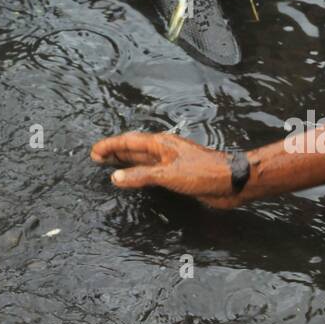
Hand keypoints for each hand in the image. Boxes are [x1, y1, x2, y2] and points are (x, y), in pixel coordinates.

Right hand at [90, 131, 241, 208]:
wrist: (231, 181)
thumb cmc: (202, 173)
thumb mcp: (167, 174)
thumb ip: (141, 175)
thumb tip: (115, 177)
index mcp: (160, 144)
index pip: (129, 141)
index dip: (110, 146)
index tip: (93, 153)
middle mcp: (164, 150)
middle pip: (134, 149)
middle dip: (115, 152)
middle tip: (97, 159)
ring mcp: (172, 162)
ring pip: (143, 160)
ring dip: (126, 163)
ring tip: (111, 167)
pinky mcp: (178, 175)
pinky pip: (152, 172)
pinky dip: (139, 174)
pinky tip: (136, 180)